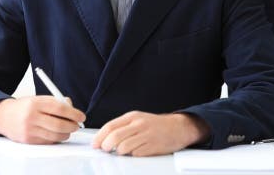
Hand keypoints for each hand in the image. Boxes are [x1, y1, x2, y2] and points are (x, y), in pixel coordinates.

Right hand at [0, 96, 85, 144]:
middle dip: (72, 126)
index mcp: (36, 103)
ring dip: (66, 134)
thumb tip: (73, 108)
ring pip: (55, 135)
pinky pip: (48, 141)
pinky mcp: (28, 140)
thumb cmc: (25, 106)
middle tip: (77, 125)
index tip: (81, 116)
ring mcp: (29, 130)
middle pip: (59, 124)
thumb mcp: (39, 99)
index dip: (74, 113)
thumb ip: (56, 102)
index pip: (60, 109)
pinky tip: (58, 134)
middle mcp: (32, 116)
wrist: (3, 116)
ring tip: (69, 130)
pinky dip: (56, 138)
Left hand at [92, 111, 210, 156]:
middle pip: (115, 136)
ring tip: (122, 152)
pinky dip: (132, 155)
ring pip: (124, 147)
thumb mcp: (138, 120)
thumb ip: (123, 127)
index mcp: (133, 117)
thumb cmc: (155, 125)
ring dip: (119, 152)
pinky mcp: (152, 146)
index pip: (110, 126)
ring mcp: (146, 135)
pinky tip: (136, 152)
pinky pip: (136, 154)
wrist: (178, 127)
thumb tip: (105, 139)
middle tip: (105, 150)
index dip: (100, 137)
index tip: (95, 144)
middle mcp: (139, 124)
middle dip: (106, 146)